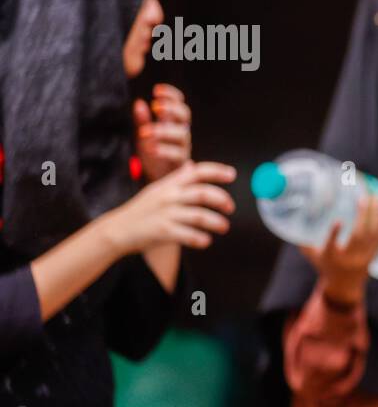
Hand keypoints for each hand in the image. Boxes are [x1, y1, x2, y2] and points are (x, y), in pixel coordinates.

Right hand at [99, 160, 236, 255]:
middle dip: (222, 200)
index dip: (217, 171)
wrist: (116, 230)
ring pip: (200, 216)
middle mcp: (169, 196)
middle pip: (204, 194)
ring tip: (224, 227)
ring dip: (217, 222)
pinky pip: (189, 235)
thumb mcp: (156, 190)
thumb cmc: (140, 210)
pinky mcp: (163, 231)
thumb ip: (176, 179)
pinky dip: (201, 239)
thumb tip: (192, 165)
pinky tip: (206, 241)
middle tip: (230, 207)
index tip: (232, 175)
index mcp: (168, 184)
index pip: (197, 172)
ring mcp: (166, 214)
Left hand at [134, 84, 191, 180]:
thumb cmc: (153, 155)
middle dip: (172, 108)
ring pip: (182, 134)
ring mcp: (183, 148)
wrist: (160, 180)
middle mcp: (181, 133)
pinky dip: (164, 150)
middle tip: (157, 106)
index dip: (171, 95)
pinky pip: (176, 154)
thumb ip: (143, 120)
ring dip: (163, 131)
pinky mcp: (181, 163)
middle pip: (185, 115)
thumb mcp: (144, 135)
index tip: (156, 90)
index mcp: (173, 123)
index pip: (179, 103)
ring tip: (145, 132)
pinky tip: (150, 148)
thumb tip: (139, 103)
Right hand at [300, 195, 377, 305]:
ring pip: (373, 236)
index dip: (334, 235)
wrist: (345, 286)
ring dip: (377, 216)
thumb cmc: (326, 266)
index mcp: (331, 258)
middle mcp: (349, 258)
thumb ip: (304, 241)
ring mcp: (363, 257)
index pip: (331, 247)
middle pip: (358, 238)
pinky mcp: (374, 254)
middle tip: (365, 197)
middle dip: (363, 217)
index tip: (337, 220)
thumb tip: (290, 222)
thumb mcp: (312, 256)